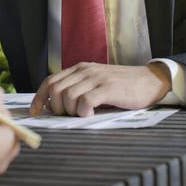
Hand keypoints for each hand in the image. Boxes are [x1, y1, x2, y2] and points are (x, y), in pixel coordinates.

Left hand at [30, 62, 170, 116]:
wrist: (150, 81)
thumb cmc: (123, 87)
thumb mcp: (96, 83)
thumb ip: (78, 90)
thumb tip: (55, 107)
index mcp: (80, 69)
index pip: (50, 81)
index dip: (39, 98)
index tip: (35, 113)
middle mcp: (85, 71)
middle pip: (56, 89)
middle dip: (56, 108)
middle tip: (68, 116)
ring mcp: (97, 78)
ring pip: (68, 96)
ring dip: (71, 111)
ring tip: (83, 115)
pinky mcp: (108, 88)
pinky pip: (86, 101)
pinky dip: (83, 111)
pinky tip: (91, 114)